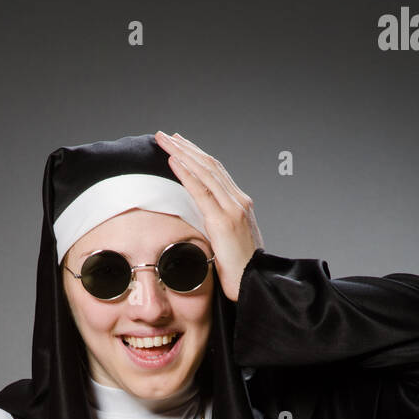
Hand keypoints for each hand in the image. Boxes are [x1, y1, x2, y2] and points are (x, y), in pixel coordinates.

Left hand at [154, 130, 262, 300]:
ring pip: (205, 172)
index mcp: (240, 204)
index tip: (179, 144)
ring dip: (182, 153)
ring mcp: (232, 209)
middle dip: (186, 148)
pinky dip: (186, 173)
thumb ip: (218, 225)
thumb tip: (201, 220)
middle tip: (166, 135)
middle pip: (209, 165)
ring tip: (164, 141)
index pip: (216, 171)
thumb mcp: (229, 241)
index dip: (196, 155)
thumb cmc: (240, 269)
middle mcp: (238, 201)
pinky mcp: (224, 221)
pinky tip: (173, 161)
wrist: (254, 283)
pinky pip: (201, 191)